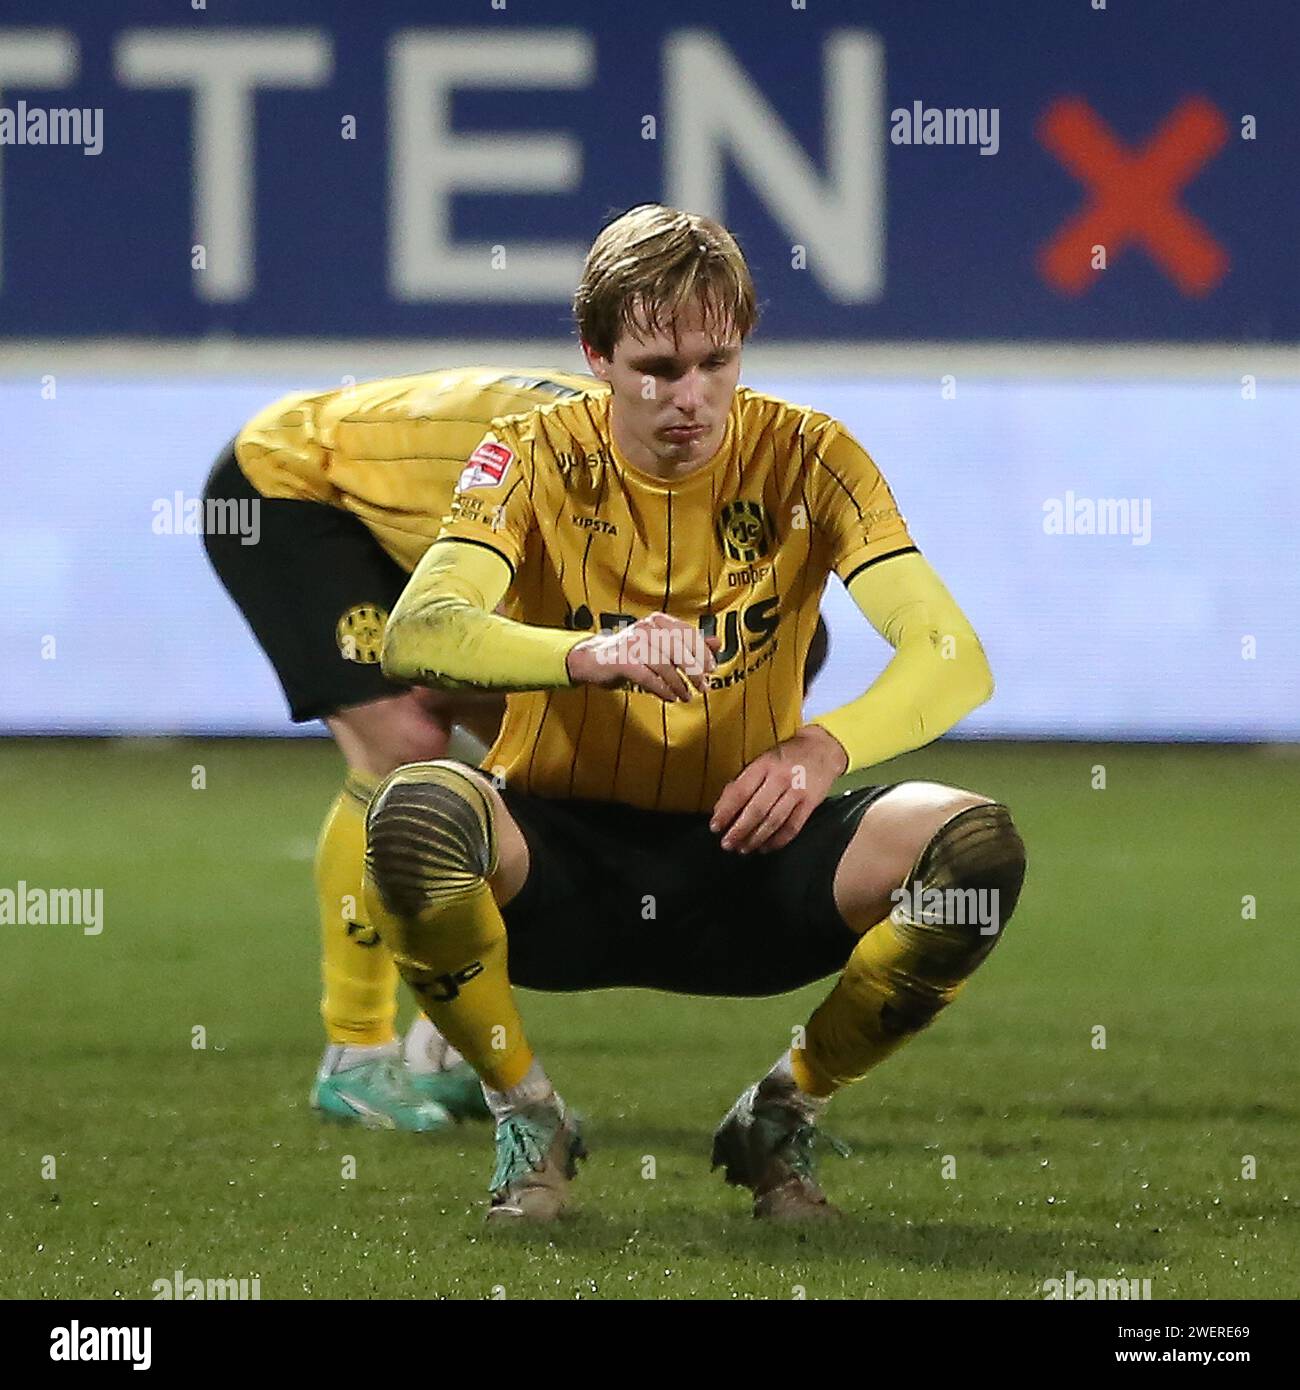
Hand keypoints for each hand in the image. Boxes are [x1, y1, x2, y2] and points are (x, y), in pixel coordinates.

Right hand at [566, 613, 720, 702]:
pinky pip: (647, 677)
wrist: (594, 659)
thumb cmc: (632, 653)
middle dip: (694, 670)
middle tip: (703, 686)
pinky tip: (670, 697)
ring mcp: (632, 643)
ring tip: (686, 696)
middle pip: (678, 649)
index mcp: (658, 621)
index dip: (702, 652)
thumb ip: (689, 643)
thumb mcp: (662, 646)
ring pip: (663, 665)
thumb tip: (717, 643)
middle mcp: (646, 628)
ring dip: (679, 684)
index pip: (687, 633)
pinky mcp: (621, 661)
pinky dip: (662, 689)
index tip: (711, 669)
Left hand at [709, 725, 848, 853]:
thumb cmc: (786, 756)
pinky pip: (792, 827)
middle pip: (756, 810)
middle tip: (727, 844)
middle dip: (739, 830)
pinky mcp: (811, 804)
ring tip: (744, 849)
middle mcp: (780, 778)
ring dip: (756, 839)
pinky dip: (778, 841)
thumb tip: (722, 807)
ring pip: (774, 822)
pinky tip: (766, 847)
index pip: (740, 792)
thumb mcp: (762, 760)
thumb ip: (743, 781)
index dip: (726, 812)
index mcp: (764, 765)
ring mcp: (797, 792)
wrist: (823, 748)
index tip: (715, 827)